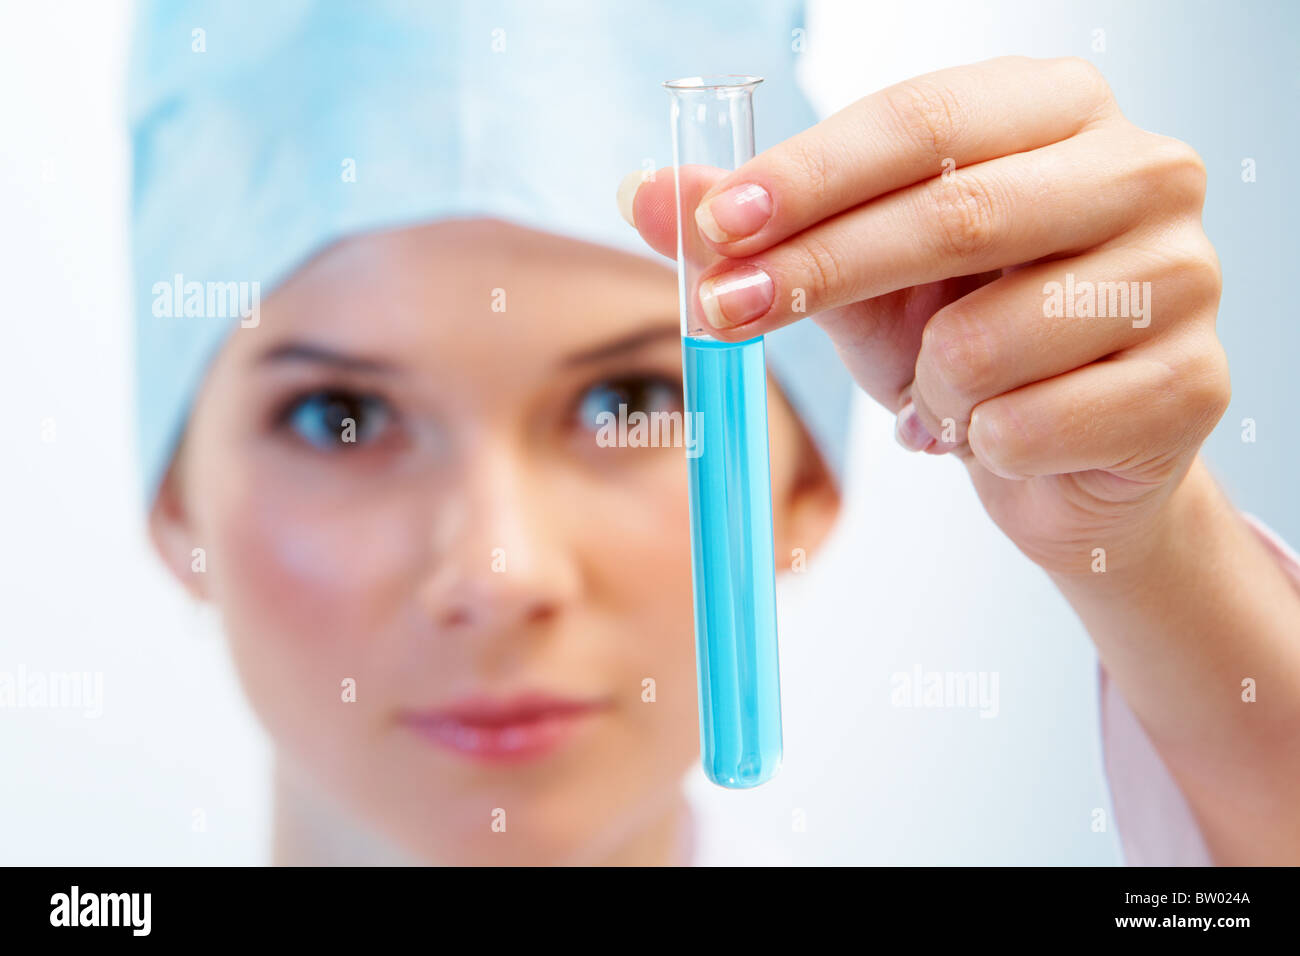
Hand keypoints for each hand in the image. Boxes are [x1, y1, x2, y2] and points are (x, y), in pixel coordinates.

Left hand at [620, 56, 1227, 577]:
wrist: (1064, 454)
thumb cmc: (965, 341)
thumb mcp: (854, 275)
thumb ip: (761, 230)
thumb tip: (646, 194)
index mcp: (1056, 112)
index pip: (919, 121)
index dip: (808, 177)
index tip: (715, 225)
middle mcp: (1141, 172)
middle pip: (957, 213)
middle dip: (818, 274)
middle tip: (724, 315)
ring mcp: (1186, 278)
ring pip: (987, 340)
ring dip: (924, 388)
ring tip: (946, 394)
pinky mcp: (1195, 387)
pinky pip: (1028, 427)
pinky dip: (977, 446)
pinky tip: (1001, 435)